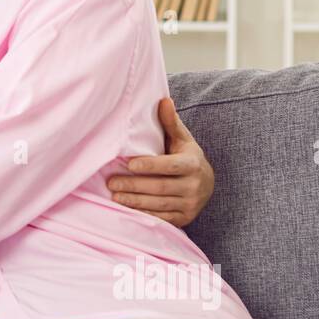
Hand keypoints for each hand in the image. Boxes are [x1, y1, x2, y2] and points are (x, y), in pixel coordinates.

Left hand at [106, 97, 213, 227]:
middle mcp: (194, 186)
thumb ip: (171, 123)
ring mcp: (190, 204)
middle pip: (160, 187)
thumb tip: (163, 100)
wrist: (206, 184)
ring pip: (158, 203)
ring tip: (114, 195)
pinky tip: (126, 209)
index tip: (129, 164)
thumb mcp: (182, 140)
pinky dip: (143, 213)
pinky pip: (161, 217)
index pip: (170, 166)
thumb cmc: (186, 156)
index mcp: (193, 164)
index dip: (150, 166)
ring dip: (134, 201)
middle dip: (134, 185)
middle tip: (112, 182)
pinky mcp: (184, 218)